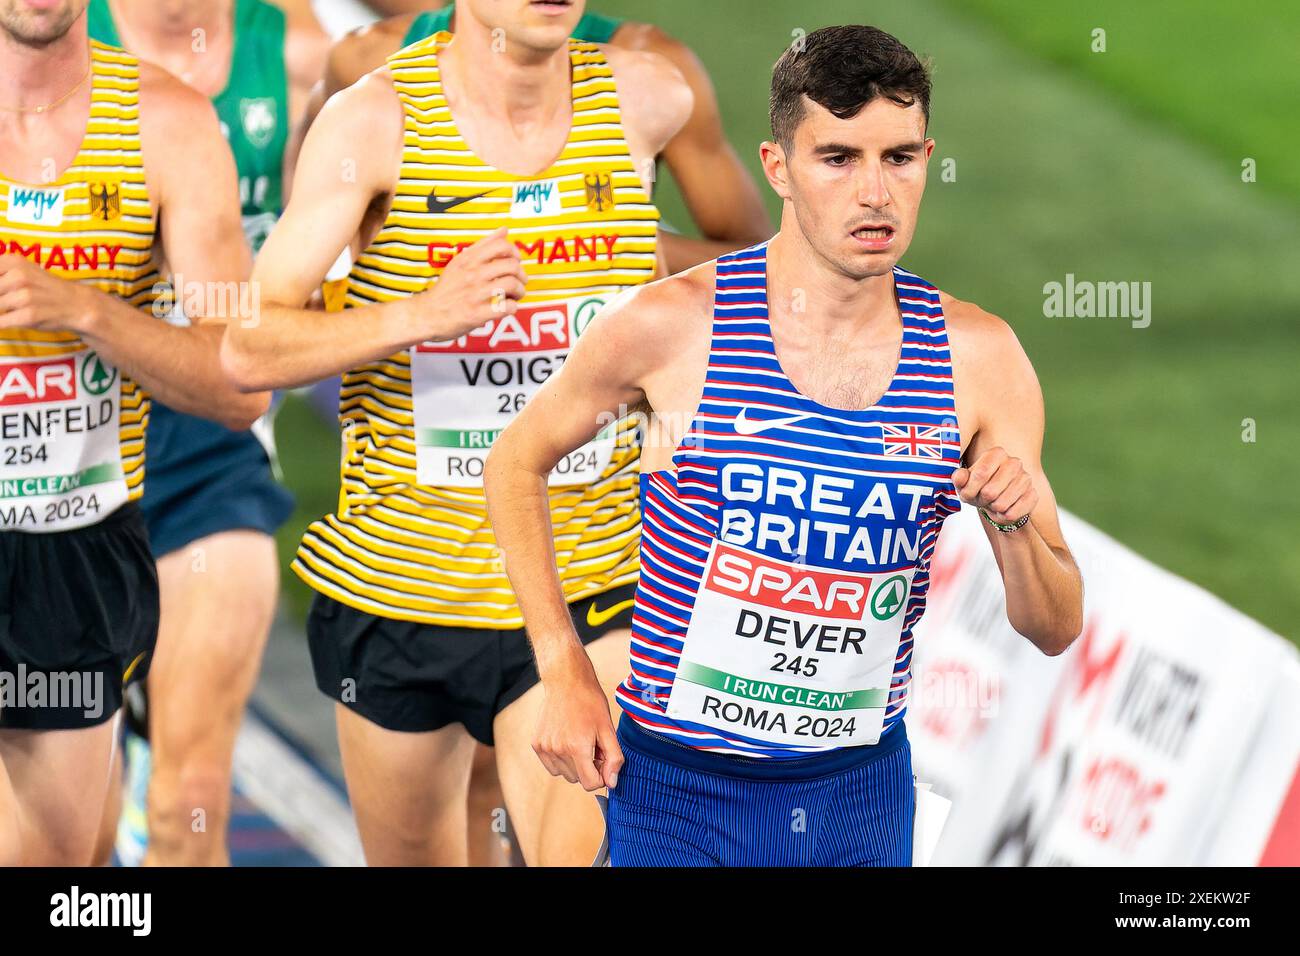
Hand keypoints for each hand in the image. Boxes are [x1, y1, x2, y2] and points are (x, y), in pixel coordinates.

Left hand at [0, 254, 95, 333]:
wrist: (77, 304)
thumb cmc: (43, 288)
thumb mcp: (21, 271)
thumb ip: (0, 275)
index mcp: (12, 261)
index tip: (3, 292)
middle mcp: (18, 276)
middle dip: (0, 300)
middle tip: (9, 301)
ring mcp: (24, 297)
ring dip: (2, 311)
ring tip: (16, 309)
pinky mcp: (29, 316)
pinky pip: (1, 322)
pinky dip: (0, 324)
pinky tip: (6, 321)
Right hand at [412, 226, 524, 341]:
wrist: (426, 315)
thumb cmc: (447, 289)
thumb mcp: (460, 262)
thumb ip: (484, 245)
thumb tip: (504, 230)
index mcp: (469, 259)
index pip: (501, 245)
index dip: (514, 253)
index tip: (514, 262)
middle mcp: (472, 274)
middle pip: (511, 266)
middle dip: (521, 275)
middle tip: (519, 282)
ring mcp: (474, 294)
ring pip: (511, 285)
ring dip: (520, 291)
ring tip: (515, 296)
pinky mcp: (476, 314)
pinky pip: (506, 307)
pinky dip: (512, 307)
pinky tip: (507, 308)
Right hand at [532, 648, 623, 791]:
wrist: (566, 682)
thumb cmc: (590, 702)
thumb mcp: (608, 728)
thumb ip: (614, 758)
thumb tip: (611, 783)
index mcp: (577, 747)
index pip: (591, 784)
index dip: (602, 776)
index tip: (604, 760)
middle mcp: (558, 750)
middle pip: (578, 779)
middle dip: (589, 767)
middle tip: (593, 745)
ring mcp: (545, 748)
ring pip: (564, 774)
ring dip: (574, 765)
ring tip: (579, 741)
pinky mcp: (536, 744)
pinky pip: (552, 766)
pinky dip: (561, 759)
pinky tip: (566, 740)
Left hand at [952, 446, 1037, 524]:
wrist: (998, 503)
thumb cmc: (978, 489)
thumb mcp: (965, 483)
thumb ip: (959, 478)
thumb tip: (960, 476)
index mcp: (996, 453)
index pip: (980, 474)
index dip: (970, 490)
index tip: (967, 494)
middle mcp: (1014, 462)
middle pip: (990, 491)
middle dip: (981, 500)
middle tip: (982, 499)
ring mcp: (1026, 478)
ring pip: (1001, 505)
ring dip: (992, 509)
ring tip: (993, 503)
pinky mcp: (1033, 495)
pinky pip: (1012, 513)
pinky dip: (1003, 516)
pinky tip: (1004, 509)